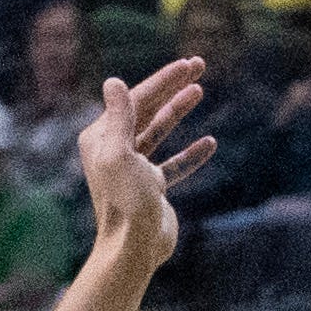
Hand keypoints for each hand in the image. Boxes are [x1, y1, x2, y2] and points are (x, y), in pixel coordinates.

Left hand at [80, 58, 214, 264]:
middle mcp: (112, 152)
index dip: (162, 80)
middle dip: (171, 87)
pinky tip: (209, 142)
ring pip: (157, 132)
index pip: (133, 100)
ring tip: (199, 91)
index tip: (188, 64)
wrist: (134, 246)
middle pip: (145, 111)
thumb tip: (113, 82)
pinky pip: (173, 164)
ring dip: (177, 111)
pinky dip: (190, 153)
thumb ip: (118, 117)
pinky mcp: (150, 188)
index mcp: (100, 140)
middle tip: (198, 66)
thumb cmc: (125, 200)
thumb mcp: (119, 154)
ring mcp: (132, 170)